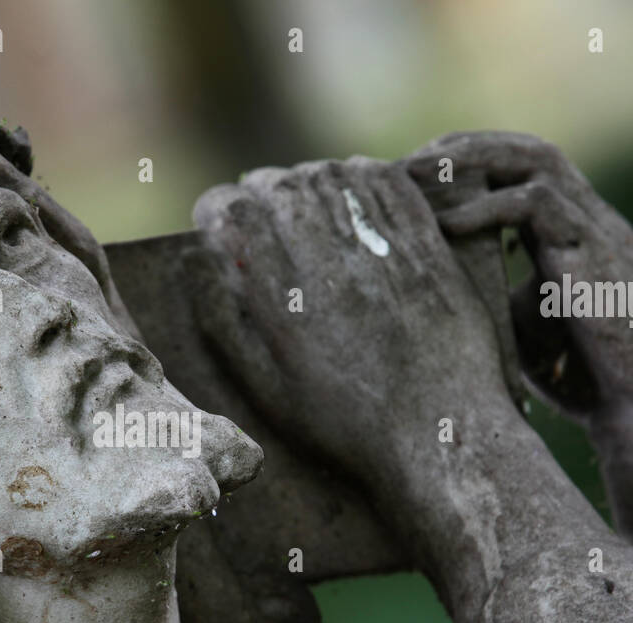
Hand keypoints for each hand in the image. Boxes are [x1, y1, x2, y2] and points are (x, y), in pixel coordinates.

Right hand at [192, 157, 513, 486]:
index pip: (235, 217)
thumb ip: (223, 325)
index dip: (216, 207)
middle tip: (256, 205)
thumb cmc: (344, 424)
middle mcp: (331, 272)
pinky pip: (390, 185)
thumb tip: (194, 261)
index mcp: (285, 306)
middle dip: (258, 188)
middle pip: (282, 187)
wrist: (438, 438)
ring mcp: (384, 257)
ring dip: (308, 178)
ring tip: (301, 198)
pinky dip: (363, 175)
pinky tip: (352, 190)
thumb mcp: (268, 392)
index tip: (214, 219)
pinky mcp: (428, 251)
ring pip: (333, 177)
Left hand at [405, 132, 632, 420]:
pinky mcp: (598, 253)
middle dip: (463, 149)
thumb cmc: (590, 378)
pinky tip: (446, 225)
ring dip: (473, 161)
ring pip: (537, 159)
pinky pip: (540, 203)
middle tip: (406, 165)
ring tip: (420, 178)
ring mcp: (596, 231)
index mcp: (570, 233)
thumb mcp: (527, 331)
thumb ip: (497, 299)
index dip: (468, 164)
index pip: (520, 168)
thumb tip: (448, 287)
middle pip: (526, 149)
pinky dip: (488, 207)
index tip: (413, 180)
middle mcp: (587, 220)